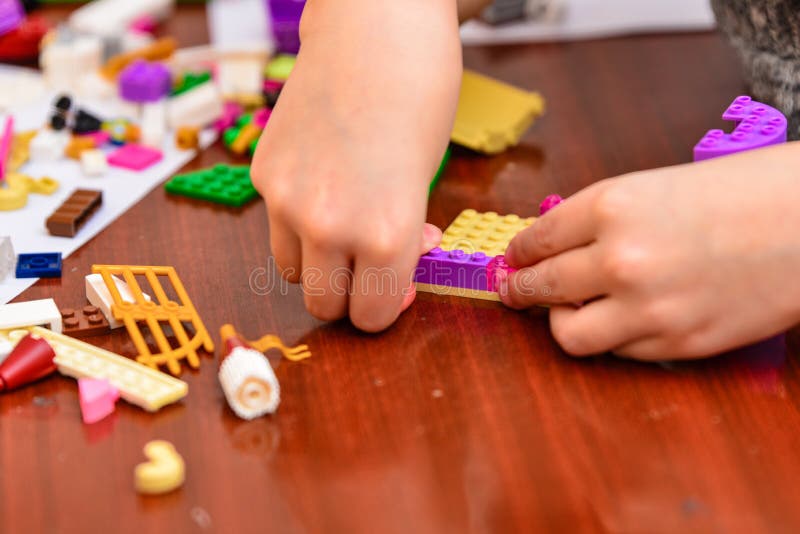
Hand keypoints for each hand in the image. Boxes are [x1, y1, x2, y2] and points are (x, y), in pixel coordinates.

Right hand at [251, 0, 460, 330]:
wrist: (375, 28)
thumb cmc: (419, 95)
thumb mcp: (427, 181)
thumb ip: (404, 238)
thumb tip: (394, 273)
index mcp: (386, 233)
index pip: (373, 317)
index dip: (386, 308)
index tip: (394, 288)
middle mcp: (330, 225)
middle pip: (325, 306)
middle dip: (350, 294)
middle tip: (368, 266)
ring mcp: (286, 199)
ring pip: (294, 272)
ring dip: (319, 263)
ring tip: (344, 224)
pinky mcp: (262, 172)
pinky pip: (276, 227)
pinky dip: (297, 223)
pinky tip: (323, 183)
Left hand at [500, 143, 799, 359]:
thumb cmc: (740, 193)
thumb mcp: (654, 187)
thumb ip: (598, 220)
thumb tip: (551, 246)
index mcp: (611, 207)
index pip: (535, 239)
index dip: (518, 253)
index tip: (514, 259)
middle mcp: (620, 260)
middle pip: (539, 287)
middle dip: (519, 289)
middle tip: (515, 290)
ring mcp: (648, 308)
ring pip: (568, 335)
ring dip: (560, 322)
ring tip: (569, 310)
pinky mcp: (678, 343)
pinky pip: (619, 351)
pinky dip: (612, 336)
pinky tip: (622, 318)